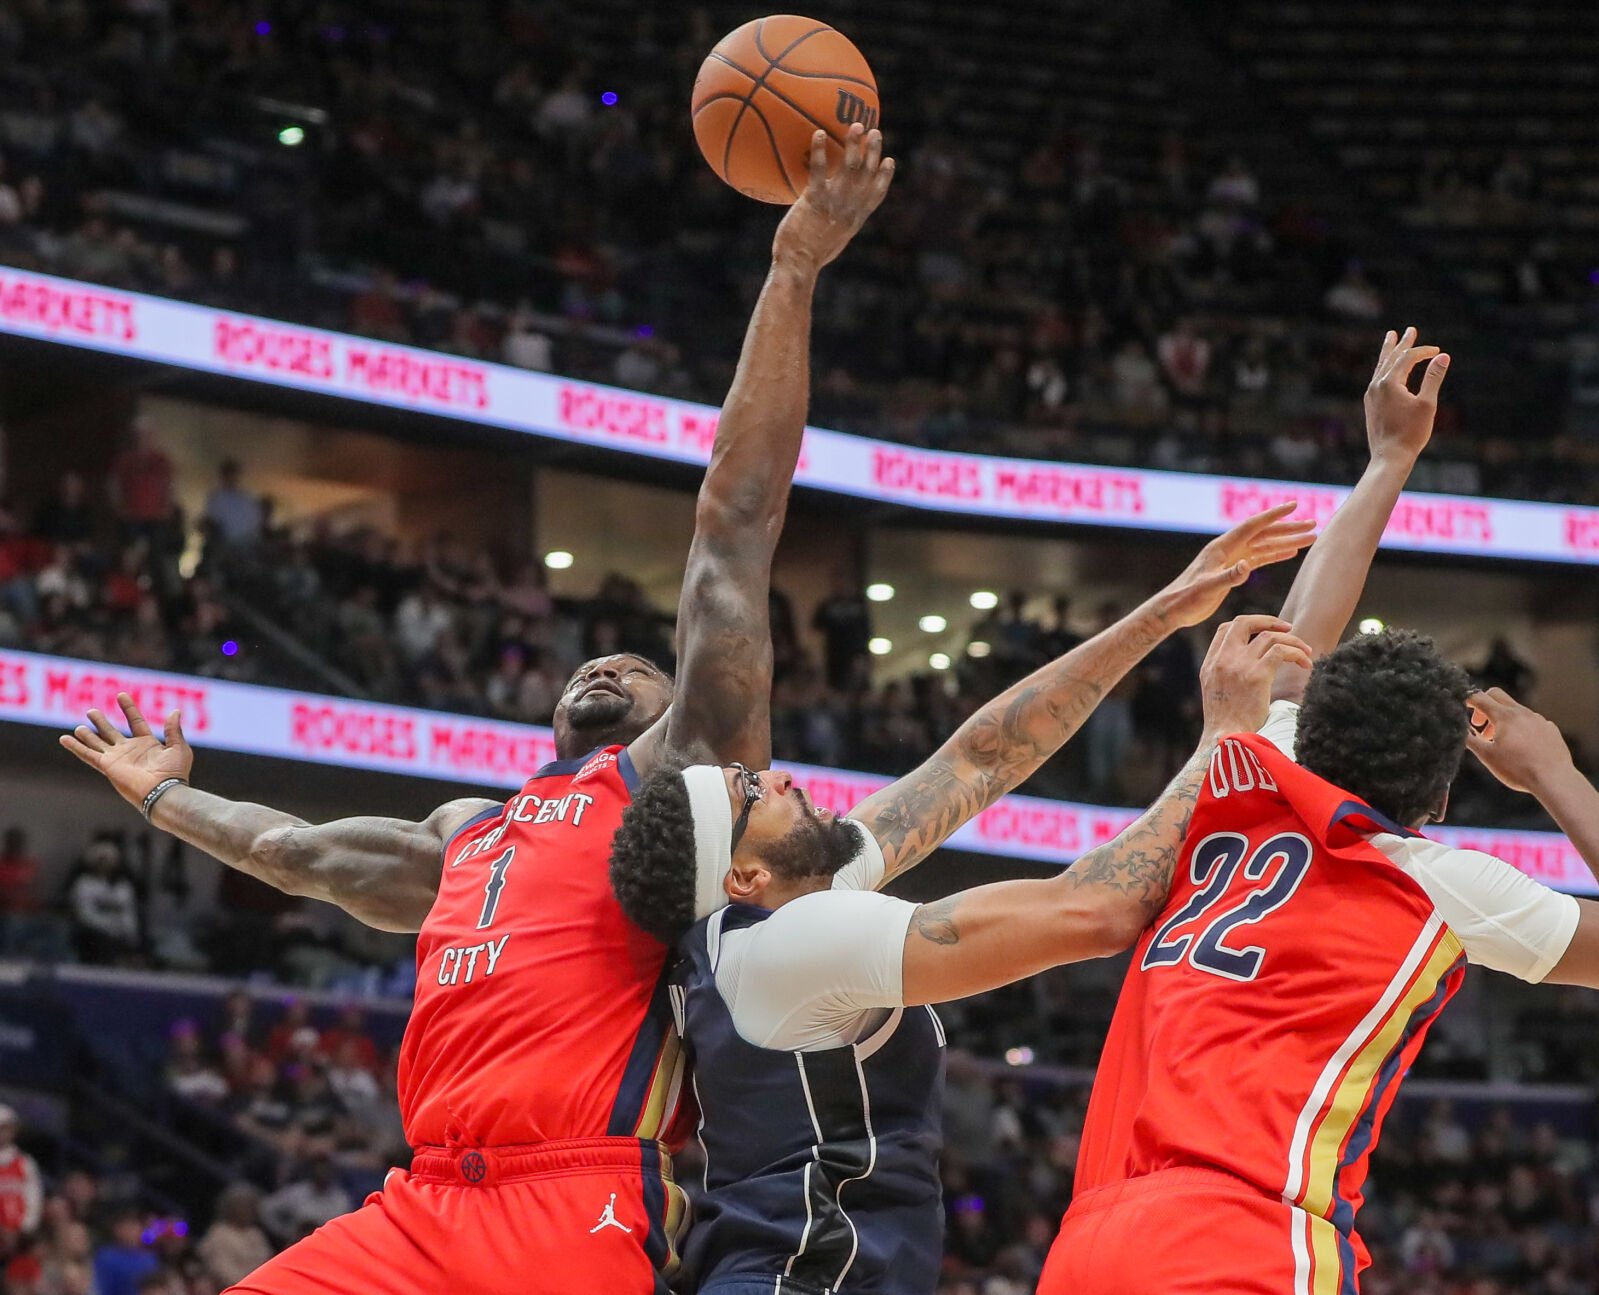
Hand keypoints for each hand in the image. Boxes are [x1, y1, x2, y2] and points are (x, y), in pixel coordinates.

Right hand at [59, 692, 192, 809]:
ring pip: (98, 743)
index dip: (128, 708)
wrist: (163, 791)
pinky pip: (88, 754)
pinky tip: (64, 739)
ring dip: (88, 735)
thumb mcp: (178, 747)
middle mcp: (130, 750)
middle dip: (101, 722)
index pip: (135, 721)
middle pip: (111, 732)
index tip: (121, 695)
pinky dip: (76, 747)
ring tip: (79, 726)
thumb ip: (173, 729)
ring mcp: (117, 758)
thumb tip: (175, 711)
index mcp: (147, 744)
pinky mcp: (107, 766)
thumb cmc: (174, 772)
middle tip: (91, 711)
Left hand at [772, 124, 894, 273]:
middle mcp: (850, 208)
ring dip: (854, 144)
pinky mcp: (815, 198)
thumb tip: (828, 225)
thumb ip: (834, 229)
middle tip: (874, 132)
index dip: (884, 177)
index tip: (889, 160)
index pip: (876, 195)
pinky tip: (819, 133)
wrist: (799, 265)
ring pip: (851, 167)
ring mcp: (834, 202)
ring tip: (856, 126)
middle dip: (873, 151)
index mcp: (855, 219)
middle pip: (868, 174)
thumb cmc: (807, 259)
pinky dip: (820, 150)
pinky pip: (819, 169)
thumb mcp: (830, 244)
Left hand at [1155, 504, 1316, 628]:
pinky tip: (1291, 552)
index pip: (1253, 526)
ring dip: (1286, 541)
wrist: (1174, 609)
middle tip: (1313, 524)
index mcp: (1222, 547)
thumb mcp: (1208, 588)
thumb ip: (1229, 577)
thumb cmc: (1187, 598)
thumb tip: (1247, 565)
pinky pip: (1259, 558)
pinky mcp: (1233, 571)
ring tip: (1310, 538)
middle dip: (1288, 528)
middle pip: (1264, 534)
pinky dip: (1276, 554)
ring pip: (1264, 545)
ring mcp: (1232, 559)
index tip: (1294, 505)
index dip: (1274, 516)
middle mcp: (1229, 549)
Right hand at [1199, 615, 1313, 736]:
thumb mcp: (1216, 692)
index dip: (1248, 625)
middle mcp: (1223, 659)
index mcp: (1211, 663)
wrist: (1226, 739)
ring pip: (1269, 636)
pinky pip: (1281, 652)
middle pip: (1244, 622)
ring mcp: (1239, 665)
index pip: (1225, 629)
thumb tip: (1249, 665)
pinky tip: (1306, 665)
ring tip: (1305, 652)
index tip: (1265, 631)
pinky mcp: (1257, 675)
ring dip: (1292, 640)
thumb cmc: (1226, 723)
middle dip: (1269, 621)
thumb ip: (1225, 673)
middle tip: (1288, 628)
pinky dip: (1297, 654)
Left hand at [1364, 327, 1448, 467]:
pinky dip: (1385, 368)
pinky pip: (1378, 379)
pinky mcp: (1370, 405)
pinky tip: (1386, 368)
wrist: (1389, 457)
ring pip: (1381, 367)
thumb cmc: (1411, 433)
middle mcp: (1376, 386)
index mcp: (1389, 383)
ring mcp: (1371, 396)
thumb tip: (1443, 356)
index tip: (1437, 351)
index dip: (1423, 352)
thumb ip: (1433, 378)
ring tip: (1390, 339)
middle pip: (1390, 358)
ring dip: (1388, 352)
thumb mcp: (1427, 404)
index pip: (1407, 358)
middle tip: (1408, 330)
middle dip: (1401, 344)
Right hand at [1467, 688, 1572, 794]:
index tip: (1462, 706)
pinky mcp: (1550, 729)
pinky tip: (1522, 746)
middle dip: (1484, 706)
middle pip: (1497, 695)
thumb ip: (1470, 740)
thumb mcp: (1486, 756)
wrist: (1554, 779)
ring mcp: (1538, 720)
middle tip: (1480, 725)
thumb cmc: (1518, 769)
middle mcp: (1522, 713)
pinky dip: (1521, 728)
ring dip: (1502, 720)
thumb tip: (1458, 730)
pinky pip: (1532, 722)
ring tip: (1500, 742)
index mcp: (1504, 716)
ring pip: (1515, 710)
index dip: (1467, 700)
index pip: (1480, 698)